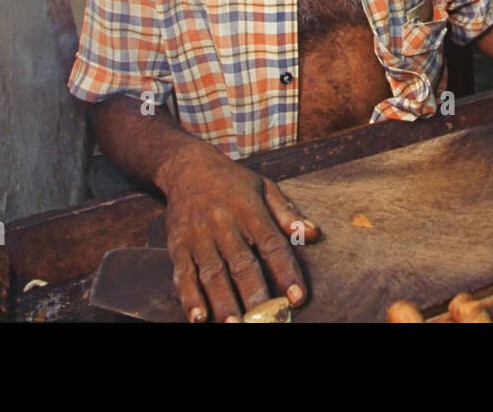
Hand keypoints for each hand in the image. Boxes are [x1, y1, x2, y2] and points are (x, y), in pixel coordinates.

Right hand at [157, 142, 319, 321]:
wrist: (187, 167)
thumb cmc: (232, 182)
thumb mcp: (264, 187)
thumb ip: (288, 213)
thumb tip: (314, 234)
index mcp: (250, 209)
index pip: (272, 244)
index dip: (286, 271)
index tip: (298, 297)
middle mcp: (224, 224)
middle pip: (241, 263)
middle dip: (254, 294)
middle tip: (265, 318)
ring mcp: (199, 236)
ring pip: (212, 273)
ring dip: (223, 302)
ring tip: (234, 324)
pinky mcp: (178, 246)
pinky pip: (183, 275)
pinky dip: (189, 298)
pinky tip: (198, 317)